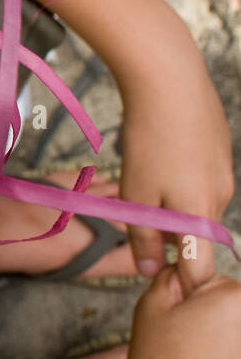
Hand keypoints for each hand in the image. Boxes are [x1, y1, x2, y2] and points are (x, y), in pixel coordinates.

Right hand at [114, 269, 240, 358]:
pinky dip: (222, 357)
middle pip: (223, 299)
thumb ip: (171, 275)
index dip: (185, 283)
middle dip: (201, 309)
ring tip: (190, 356)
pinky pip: (232, 350)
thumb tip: (184, 264)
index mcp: (232, 296)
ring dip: (214, 334)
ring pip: (230, 326)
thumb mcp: (151, 306)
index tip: (179, 298)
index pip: (206, 266)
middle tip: (178, 333)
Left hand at [118, 55, 231, 291]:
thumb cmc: (150, 140)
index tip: (155, 271)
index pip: (199, 266)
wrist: (170, 82)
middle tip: (136, 208)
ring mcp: (223, 172)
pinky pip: (198, 180)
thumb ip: (144, 236)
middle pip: (195, 235)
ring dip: (171, 204)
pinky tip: (159, 156)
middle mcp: (220, 197)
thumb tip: (149, 271)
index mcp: (200, 215)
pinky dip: (178, 179)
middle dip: (167, 234)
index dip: (178, 276)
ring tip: (145, 175)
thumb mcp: (136, 195)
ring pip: (195, 206)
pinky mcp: (219, 151)